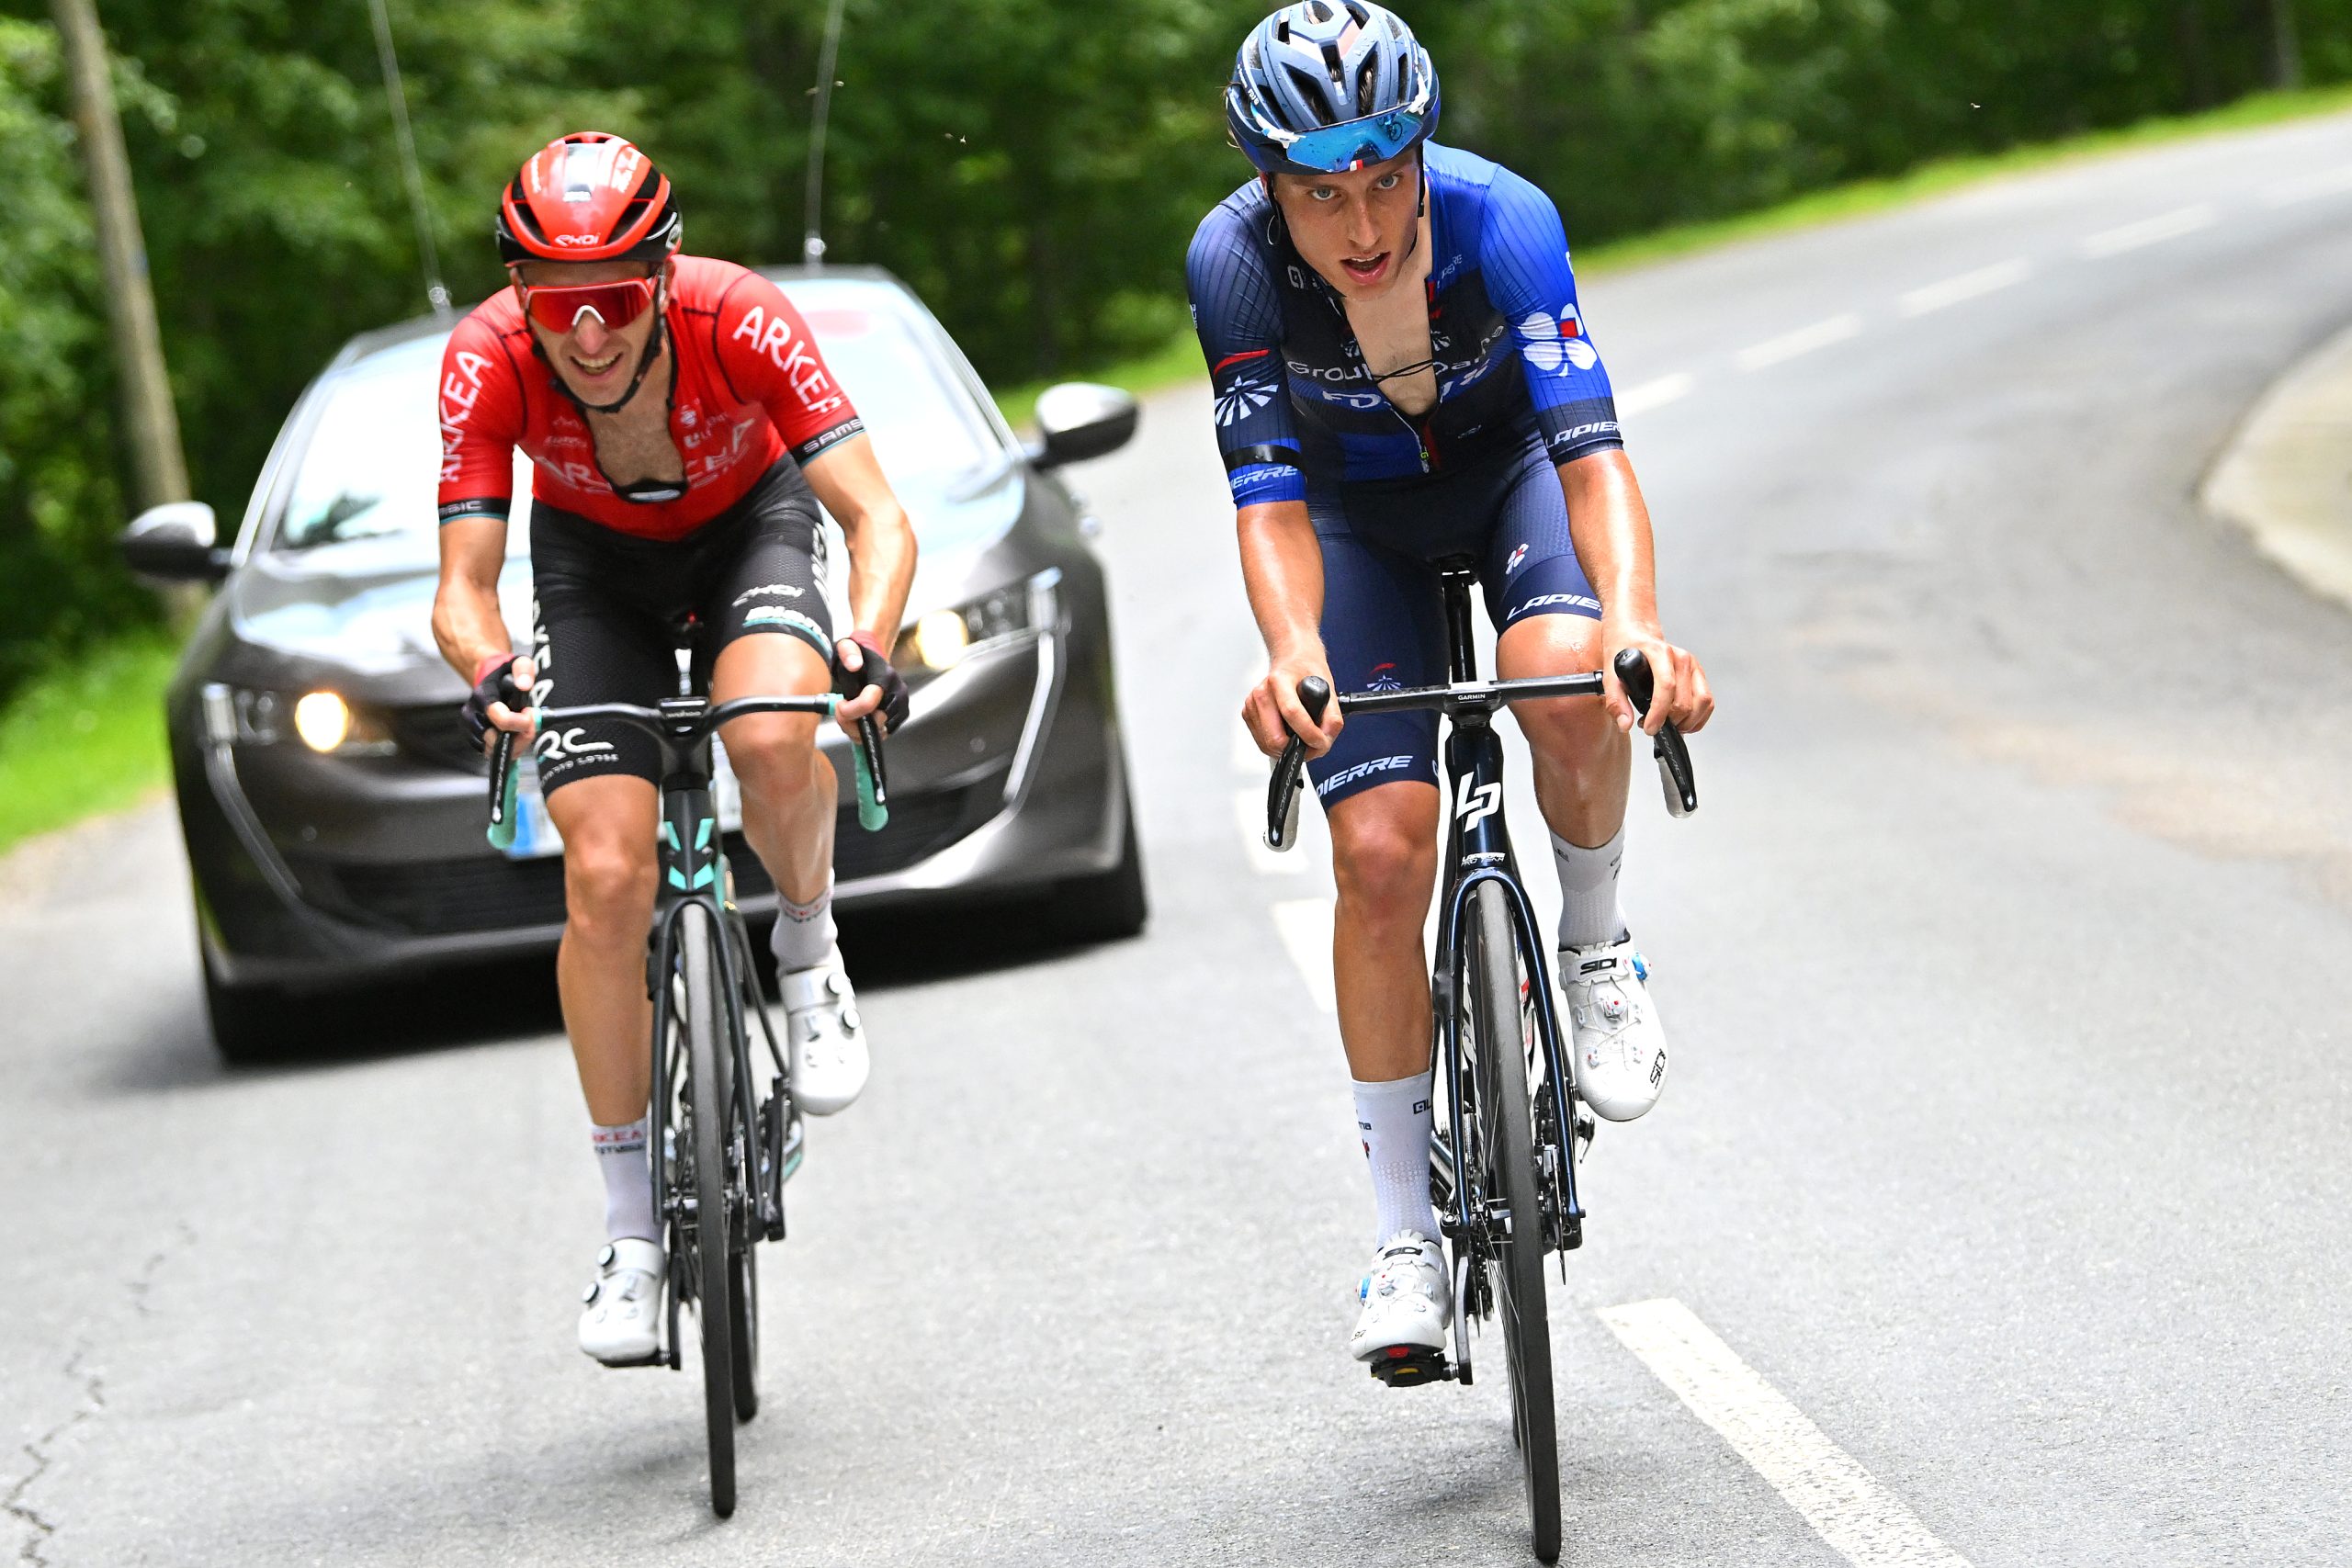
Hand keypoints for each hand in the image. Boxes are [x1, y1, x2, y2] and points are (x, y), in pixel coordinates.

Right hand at [462, 654, 538, 755]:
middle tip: (530, 725)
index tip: (530, 714)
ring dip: (513, 744)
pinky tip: (513, 735)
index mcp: (483, 695)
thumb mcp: (519, 663)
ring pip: (493, 749)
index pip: (498, 717)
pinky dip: (505, 748)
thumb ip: (523, 670)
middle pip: (495, 739)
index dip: (519, 722)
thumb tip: (524, 685)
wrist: (491, 681)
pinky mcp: (472, 738)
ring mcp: (470, 727)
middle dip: (519, 737)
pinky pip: (490, 752)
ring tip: (522, 729)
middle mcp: (472, 713)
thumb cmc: (505, 674)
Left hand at [833, 633, 910, 734]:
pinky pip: (883, 733)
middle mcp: (898, 692)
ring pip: (878, 732)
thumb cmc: (856, 654)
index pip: (868, 703)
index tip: (839, 704)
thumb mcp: (846, 646)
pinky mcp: (902, 715)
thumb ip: (848, 652)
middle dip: (851, 723)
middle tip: (841, 709)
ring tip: (849, 713)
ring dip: (858, 729)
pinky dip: (868, 731)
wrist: (873, 657)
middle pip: (874, 723)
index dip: (849, 711)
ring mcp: (902, 705)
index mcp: (885, 676)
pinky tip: (859, 717)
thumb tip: (854, 665)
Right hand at [1242, 652, 1340, 758]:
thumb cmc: (1305, 670)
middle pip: (1275, 737)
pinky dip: (1278, 746)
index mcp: (1279, 680)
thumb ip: (1332, 716)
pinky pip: (1262, 743)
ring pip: (1268, 745)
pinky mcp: (1248, 715)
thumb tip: (1326, 738)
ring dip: (1288, 750)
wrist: (1291, 660)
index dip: (1309, 734)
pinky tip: (1289, 736)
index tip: (1321, 742)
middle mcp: (1261, 693)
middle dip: (1298, 748)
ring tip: (1304, 741)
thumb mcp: (1328, 687)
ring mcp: (1252, 705)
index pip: (1292, 713)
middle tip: (1314, 747)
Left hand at [1601, 621, 1712, 736]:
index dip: (1659, 713)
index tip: (1650, 728)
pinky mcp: (1698, 674)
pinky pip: (1707, 701)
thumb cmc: (1623, 649)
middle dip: (1670, 721)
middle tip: (1652, 727)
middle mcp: (1681, 658)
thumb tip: (1626, 724)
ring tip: (1669, 727)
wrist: (1635, 632)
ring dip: (1687, 722)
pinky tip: (1682, 723)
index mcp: (1660, 653)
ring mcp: (1693, 666)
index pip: (1666, 687)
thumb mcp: (1610, 672)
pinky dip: (1698, 718)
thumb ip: (1616, 700)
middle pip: (1684, 700)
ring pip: (1702, 702)